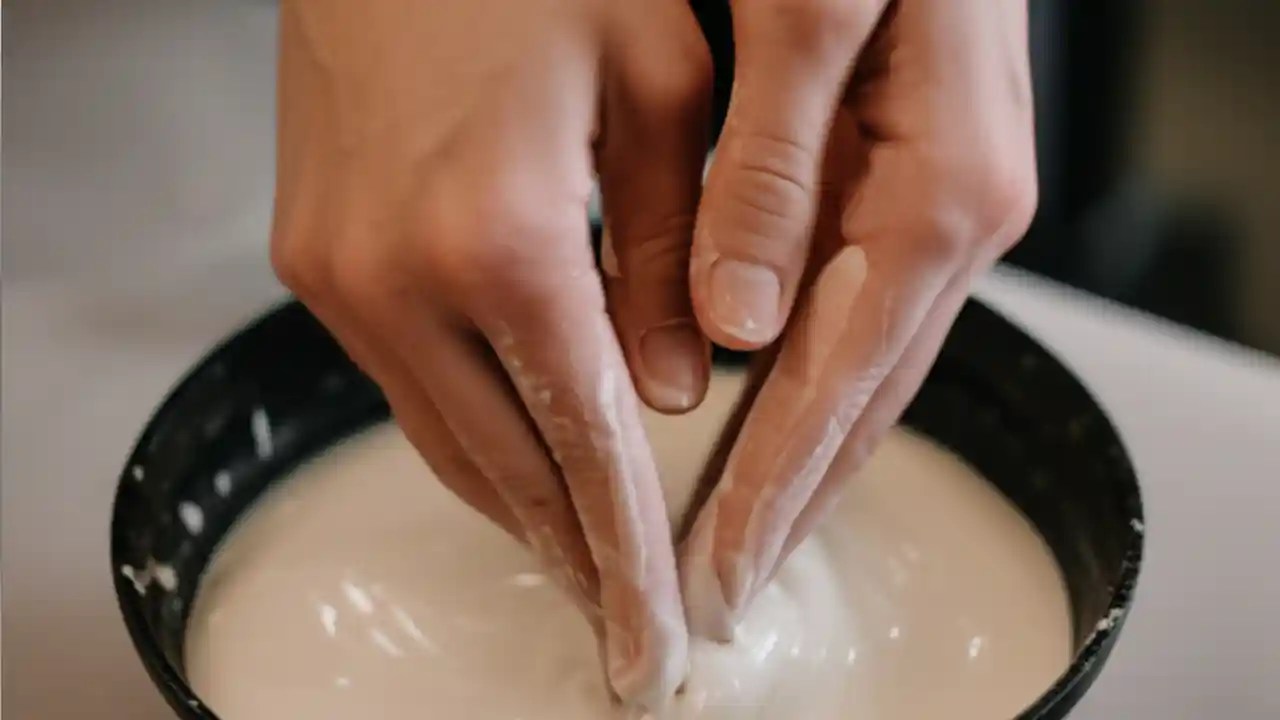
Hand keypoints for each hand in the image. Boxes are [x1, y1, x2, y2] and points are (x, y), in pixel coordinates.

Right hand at [269, 0, 712, 704]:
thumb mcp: (656, 78)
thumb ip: (674, 249)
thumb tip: (673, 384)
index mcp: (499, 235)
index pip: (583, 442)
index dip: (626, 550)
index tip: (652, 627)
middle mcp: (394, 274)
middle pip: (501, 467)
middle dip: (573, 553)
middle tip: (623, 619)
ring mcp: (337, 270)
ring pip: (442, 437)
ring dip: (517, 505)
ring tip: (580, 559)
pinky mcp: (312, 253)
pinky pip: (402, 381)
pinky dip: (468, 432)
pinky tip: (515, 454)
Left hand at [681, 0, 1037, 638]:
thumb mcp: (809, 13)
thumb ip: (771, 172)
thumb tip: (738, 324)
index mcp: (940, 188)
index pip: (838, 377)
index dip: (771, 480)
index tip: (714, 559)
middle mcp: (958, 216)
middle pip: (866, 399)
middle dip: (789, 500)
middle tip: (721, 586)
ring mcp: (945, 208)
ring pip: (869, 370)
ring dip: (804, 460)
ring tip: (742, 535)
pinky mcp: (919, 189)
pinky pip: (866, 318)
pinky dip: (817, 388)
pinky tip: (774, 423)